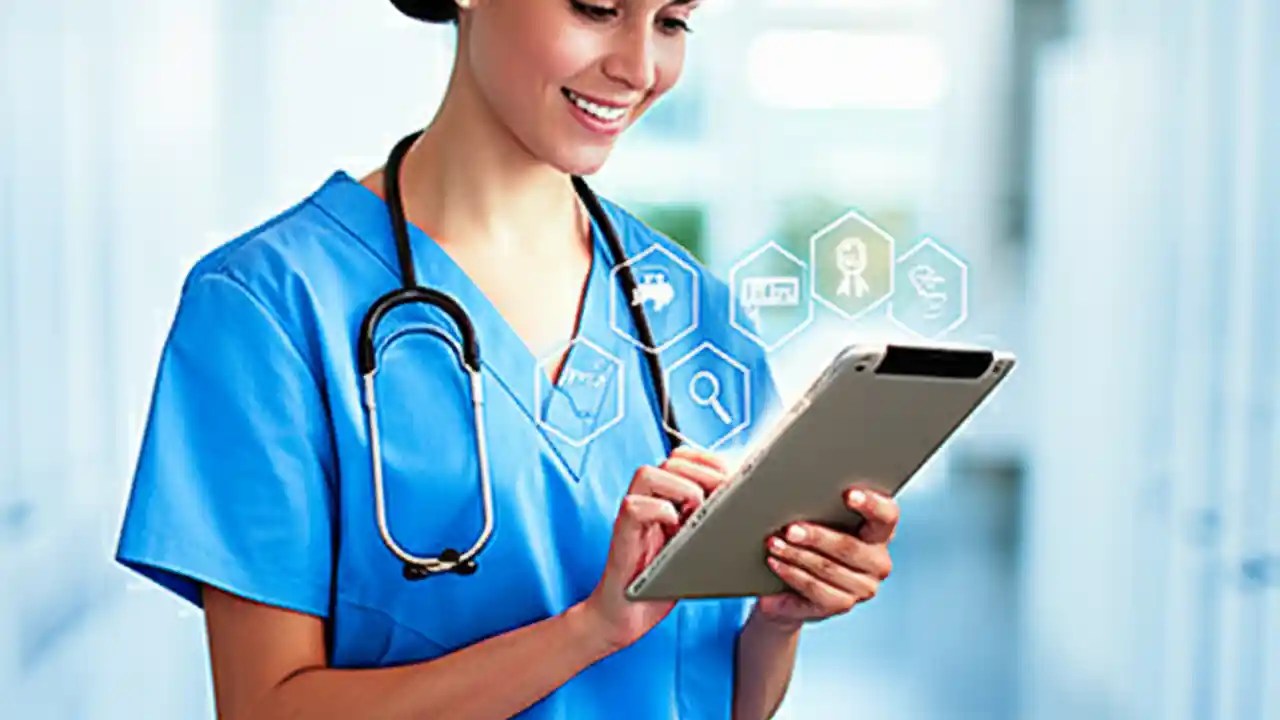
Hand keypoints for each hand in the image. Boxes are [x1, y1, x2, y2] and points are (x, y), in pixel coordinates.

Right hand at [579, 446, 731, 650]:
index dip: (708, 459)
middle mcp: (647, 500)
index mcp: (665, 497)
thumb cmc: (662, 583)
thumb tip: (744, 506)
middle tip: (723, 489)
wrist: (628, 616)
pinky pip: (634, 507)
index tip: (731, 472)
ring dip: (679, 484)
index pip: (684, 458)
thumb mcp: (695, 546)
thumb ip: (709, 522)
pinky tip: (676, 525)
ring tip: (698, 505)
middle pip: (670, 461)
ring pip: (647, 475)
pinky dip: (659, 510)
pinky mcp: (622, 534)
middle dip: (702, 469)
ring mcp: (632, 516)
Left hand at [753, 487, 898, 629]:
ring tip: (773, 544)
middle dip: (817, 537)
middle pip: (849, 547)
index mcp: (880, 533)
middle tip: (790, 529)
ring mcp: (862, 588)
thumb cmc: (811, 537)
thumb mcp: (820, 519)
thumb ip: (820, 503)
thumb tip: (792, 480)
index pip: (887, 515)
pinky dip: (791, 575)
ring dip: (796, 556)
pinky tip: (776, 564)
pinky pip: (815, 590)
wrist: (795, 585)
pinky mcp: (841, 606)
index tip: (848, 494)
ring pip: (827, 569)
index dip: (871, 505)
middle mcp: (878, 562)